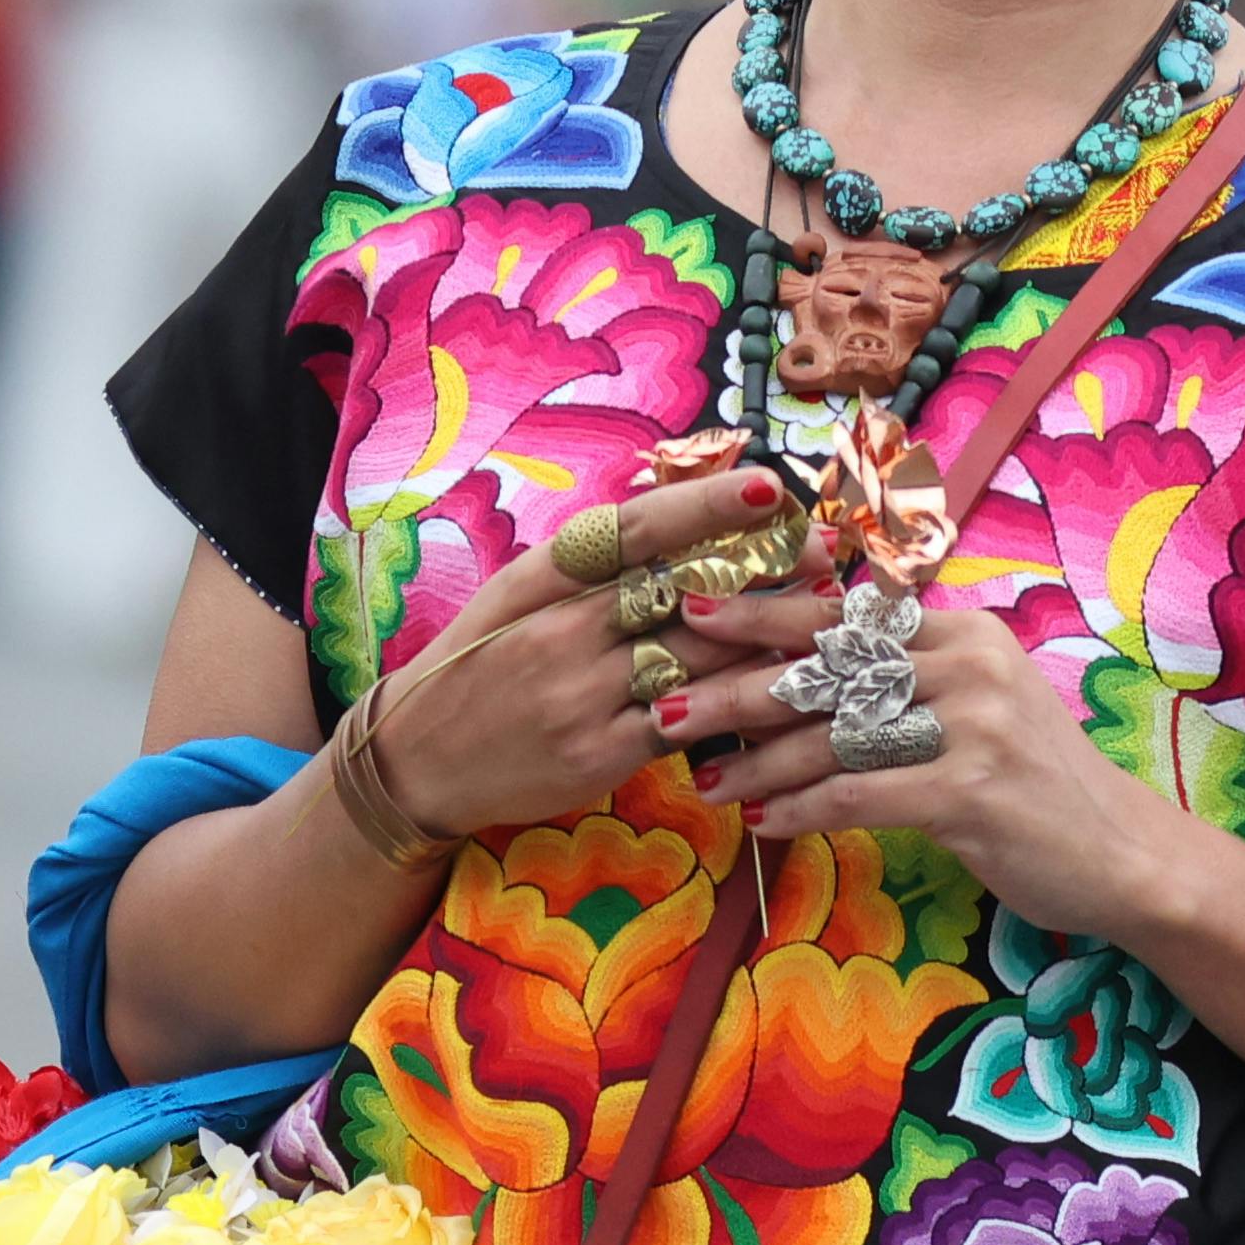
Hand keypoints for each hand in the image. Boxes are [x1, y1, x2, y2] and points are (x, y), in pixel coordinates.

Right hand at [364, 464, 793, 847]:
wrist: (416, 758)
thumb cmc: (482, 662)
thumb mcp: (522, 593)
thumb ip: (595, 562)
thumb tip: (684, 515)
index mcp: (547, 576)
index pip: (638, 529)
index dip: (708, 505)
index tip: (770, 486)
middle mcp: (565, 628)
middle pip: (684, 589)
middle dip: (765, 571)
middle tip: (828, 553)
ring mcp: (582, 694)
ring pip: (699, 657)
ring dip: (769, 636)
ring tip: (828, 615)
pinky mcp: (599, 754)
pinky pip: (688, 725)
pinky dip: (738, 706)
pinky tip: (785, 691)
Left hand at [655, 582, 1201, 946]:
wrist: (1122, 853)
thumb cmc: (1034, 782)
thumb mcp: (978, 705)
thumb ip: (907, 675)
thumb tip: (801, 664)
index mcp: (961, 631)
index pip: (845, 612)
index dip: (764, 610)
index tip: (690, 613)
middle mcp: (968, 663)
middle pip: (827, 663)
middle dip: (736, 681)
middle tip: (664, 697)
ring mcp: (974, 725)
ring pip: (834, 733)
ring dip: (756, 761)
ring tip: (701, 780)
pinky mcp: (971, 791)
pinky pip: (860, 794)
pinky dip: (803, 808)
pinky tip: (763, 821)